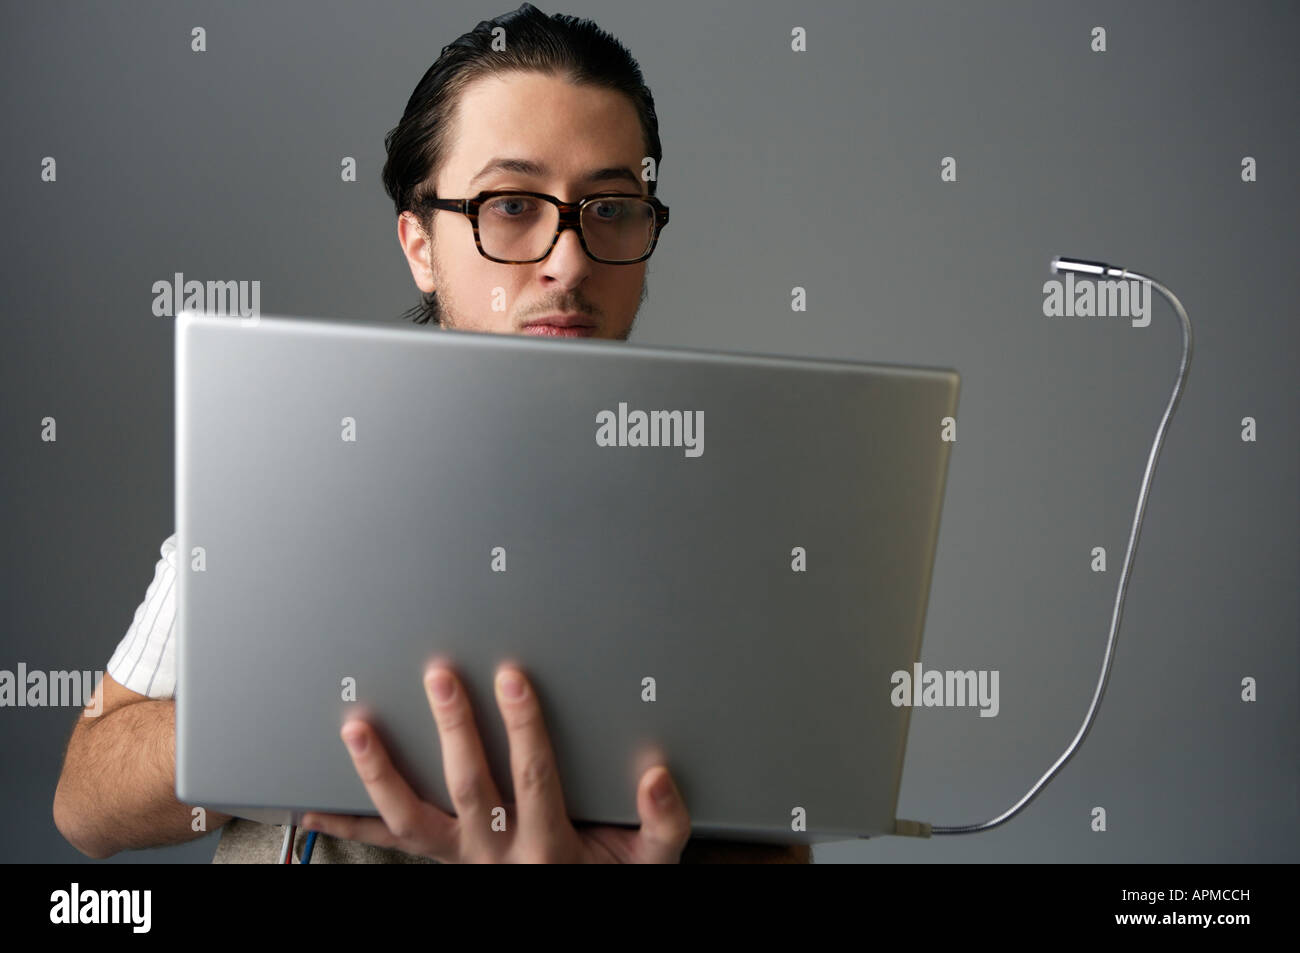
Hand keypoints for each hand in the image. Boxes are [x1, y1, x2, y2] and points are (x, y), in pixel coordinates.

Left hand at [301, 664, 691, 862]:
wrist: (573, 909)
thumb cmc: (605, 879)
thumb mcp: (648, 862)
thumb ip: (662, 823)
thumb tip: (655, 775)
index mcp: (547, 843)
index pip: (533, 774)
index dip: (522, 724)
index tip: (511, 677)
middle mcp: (495, 854)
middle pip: (469, 785)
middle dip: (454, 727)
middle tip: (439, 675)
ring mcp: (458, 860)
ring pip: (409, 820)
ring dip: (380, 772)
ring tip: (357, 725)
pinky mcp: (437, 862)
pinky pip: (387, 845)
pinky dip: (348, 824)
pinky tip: (313, 803)